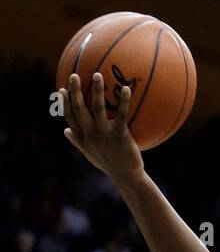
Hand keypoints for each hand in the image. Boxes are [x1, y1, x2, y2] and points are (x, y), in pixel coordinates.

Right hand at [61, 72, 143, 187]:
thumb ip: (77, 141)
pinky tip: (126, 88)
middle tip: (74, 75)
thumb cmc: (108, 163)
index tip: (61, 89)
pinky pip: (120, 114)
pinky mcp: (119, 135)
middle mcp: (90, 135)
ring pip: (97, 108)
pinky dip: (123, 101)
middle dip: (75, 91)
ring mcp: (104, 134)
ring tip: (97, 75)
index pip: (69, 118)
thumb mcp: (89, 153)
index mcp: (82, 138)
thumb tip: (65, 130)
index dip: (64, 104)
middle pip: (79, 110)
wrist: (126, 177)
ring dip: (97, 90)